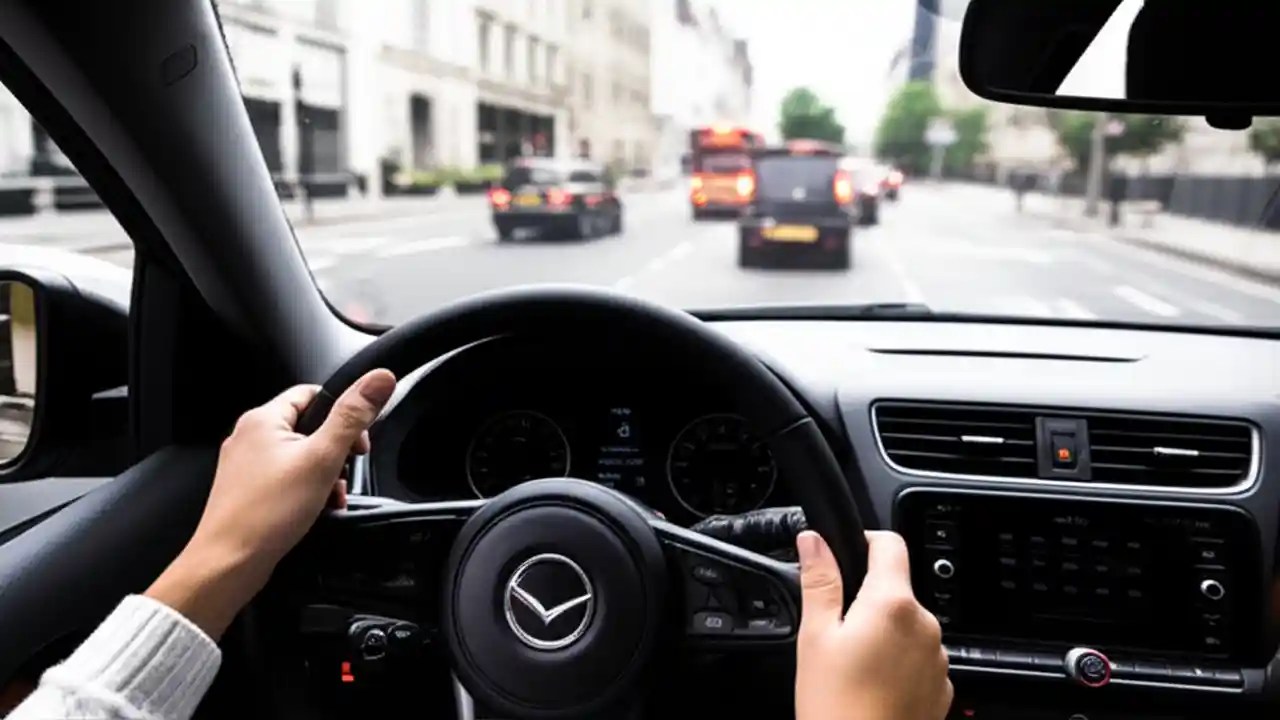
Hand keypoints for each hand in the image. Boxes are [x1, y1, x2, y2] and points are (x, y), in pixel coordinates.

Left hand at [146, 369, 396, 638]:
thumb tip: (378, 379)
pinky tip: (314, 510)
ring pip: (300, 456)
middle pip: (309, 427)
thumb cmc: (265, 514)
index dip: (343, 413)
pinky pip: (287, 479)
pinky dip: (306, 490)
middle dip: (335, 452)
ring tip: (329, 497)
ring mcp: (246, 465)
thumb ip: (352, 416)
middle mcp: (250, 438)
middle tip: (344, 472)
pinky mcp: (248, 490)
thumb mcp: (322, 458)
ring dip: (324, 475)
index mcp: (263, 419)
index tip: (357, 439)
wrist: (229, 563)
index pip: (313, 394)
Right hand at [794, 530, 951, 719]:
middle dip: (867, 601)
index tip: (847, 554)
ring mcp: (938, 658)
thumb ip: (820, 581)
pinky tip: (871, 686)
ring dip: (884, 635)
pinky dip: (897, 663)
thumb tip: (815, 540)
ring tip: (852, 667)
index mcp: (893, 604)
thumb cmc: (836, 707)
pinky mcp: (941, 687)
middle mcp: (925, 626)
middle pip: (896, 589)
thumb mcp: (814, 636)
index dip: (866, 541)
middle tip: (835, 633)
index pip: (890, 544)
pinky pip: (918, 658)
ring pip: (907, 626)